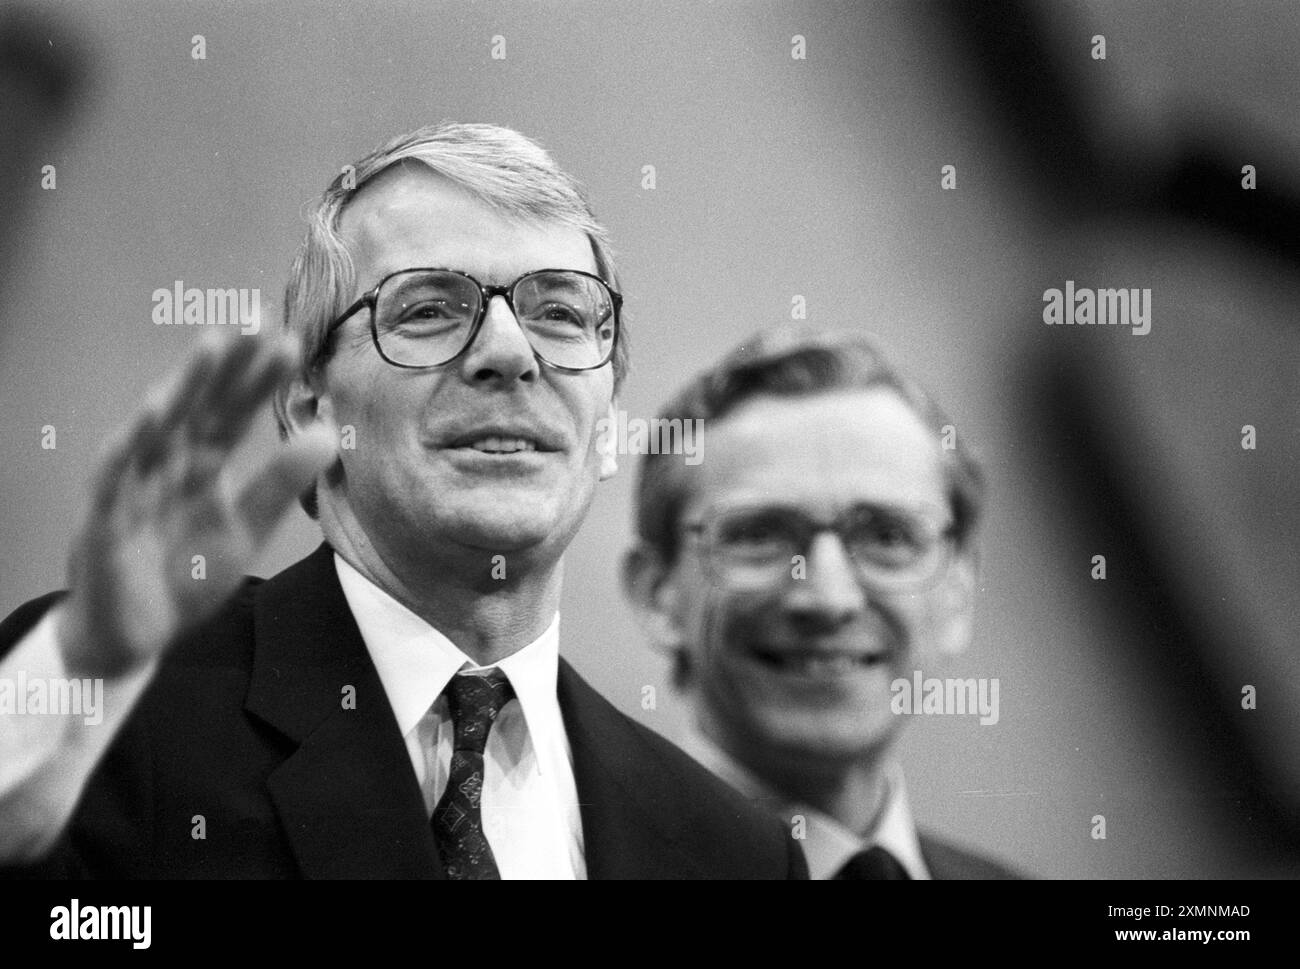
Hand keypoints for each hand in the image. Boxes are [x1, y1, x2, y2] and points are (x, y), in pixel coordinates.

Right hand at [57, 336, 336, 678]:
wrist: (134, 636)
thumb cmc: (185, 574)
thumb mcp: (245, 529)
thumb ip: (281, 483)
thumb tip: (329, 433)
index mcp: (203, 466)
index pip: (235, 414)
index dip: (259, 380)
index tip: (289, 341)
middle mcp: (167, 465)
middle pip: (199, 407)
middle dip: (225, 366)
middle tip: (253, 320)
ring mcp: (133, 488)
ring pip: (157, 430)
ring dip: (182, 389)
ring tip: (209, 349)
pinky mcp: (103, 521)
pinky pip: (114, 481)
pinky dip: (128, 448)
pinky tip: (147, 415)